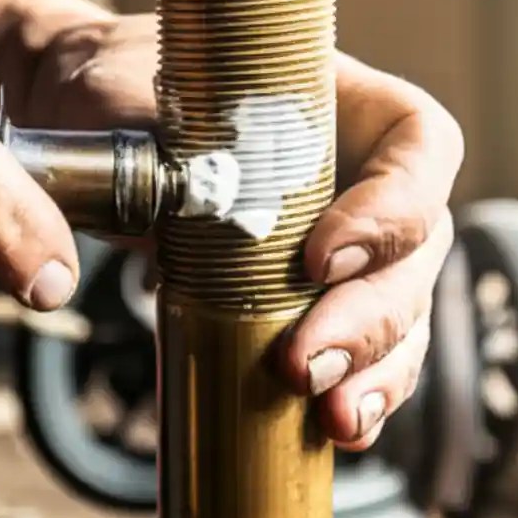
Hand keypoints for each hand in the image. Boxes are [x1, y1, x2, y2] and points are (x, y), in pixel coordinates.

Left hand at [24, 13, 463, 449]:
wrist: (97, 116)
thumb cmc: (128, 88)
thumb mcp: (144, 99)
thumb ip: (173, 144)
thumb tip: (186, 211)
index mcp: (349, 104)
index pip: (420, 146)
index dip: (393, 208)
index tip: (318, 257)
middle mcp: (367, 176)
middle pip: (417, 251)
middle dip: (368, 318)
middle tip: (303, 363)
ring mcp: (353, 244)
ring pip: (401, 313)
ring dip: (374, 369)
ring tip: (333, 416)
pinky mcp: (319, 299)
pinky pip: (364, 350)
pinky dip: (357, 390)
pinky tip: (337, 429)